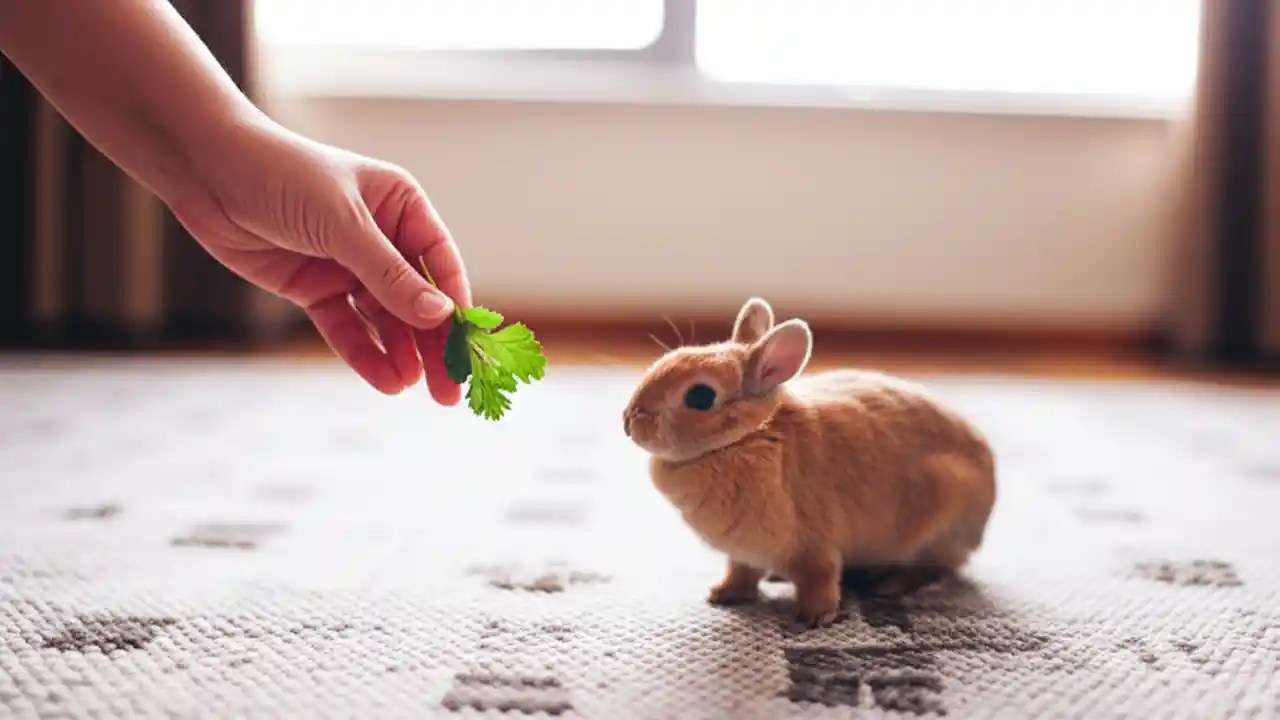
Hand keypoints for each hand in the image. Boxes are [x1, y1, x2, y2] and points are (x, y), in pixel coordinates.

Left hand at [169, 121, 470, 404]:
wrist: (205, 172)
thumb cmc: (281, 176)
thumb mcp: (342, 224)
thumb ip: (390, 274)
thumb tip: (441, 315)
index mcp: (401, 206)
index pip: (440, 264)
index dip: (455, 306)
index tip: (468, 348)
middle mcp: (381, 238)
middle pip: (417, 300)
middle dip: (434, 344)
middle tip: (449, 390)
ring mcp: (348, 266)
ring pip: (385, 320)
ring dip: (402, 354)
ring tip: (414, 389)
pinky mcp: (316, 289)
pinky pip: (348, 328)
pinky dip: (365, 354)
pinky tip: (386, 382)